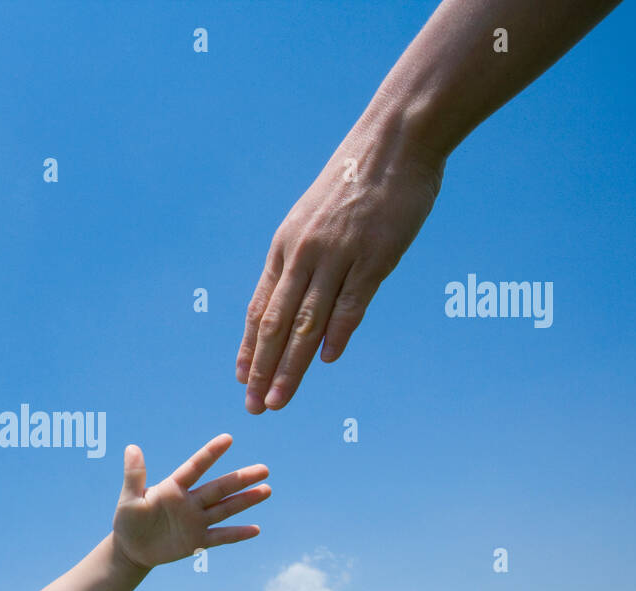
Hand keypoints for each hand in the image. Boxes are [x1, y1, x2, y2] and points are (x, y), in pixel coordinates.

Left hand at [112, 433, 269, 570]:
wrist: (131, 549)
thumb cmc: (128, 520)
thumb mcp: (129, 498)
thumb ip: (134, 475)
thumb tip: (132, 447)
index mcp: (173, 487)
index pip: (196, 467)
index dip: (211, 454)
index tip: (228, 438)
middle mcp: (190, 502)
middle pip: (219, 488)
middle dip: (241, 479)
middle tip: (264, 469)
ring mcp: (196, 521)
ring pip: (225, 508)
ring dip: (245, 501)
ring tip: (266, 490)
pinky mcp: (197, 541)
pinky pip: (221, 537)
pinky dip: (237, 534)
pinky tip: (256, 530)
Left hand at [236, 124, 445, 411]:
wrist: (394, 140)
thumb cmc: (355, 180)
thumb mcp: (315, 219)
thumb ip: (306, 260)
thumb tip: (302, 301)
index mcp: (285, 247)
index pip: (262, 308)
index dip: (251, 347)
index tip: (242, 379)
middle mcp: (303, 254)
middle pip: (277, 323)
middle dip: (262, 368)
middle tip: (254, 405)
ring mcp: (338, 255)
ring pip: (307, 322)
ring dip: (291, 365)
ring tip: (279, 398)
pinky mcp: (374, 256)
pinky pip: (351, 302)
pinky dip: (338, 333)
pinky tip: (326, 360)